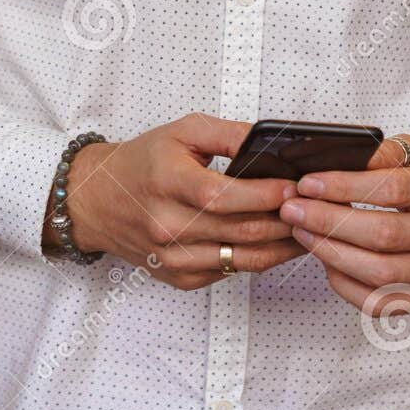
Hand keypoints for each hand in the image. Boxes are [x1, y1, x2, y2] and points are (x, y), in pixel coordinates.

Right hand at [64, 115, 307, 289]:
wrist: (97, 200)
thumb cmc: (141, 163)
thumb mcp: (182, 132)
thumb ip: (228, 134)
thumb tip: (270, 143)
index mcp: (169, 183)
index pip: (226, 196)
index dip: (267, 194)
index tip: (296, 186)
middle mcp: (169, 226)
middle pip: (243, 231)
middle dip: (286, 220)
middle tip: (313, 207)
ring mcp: (174, 257)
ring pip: (243, 259)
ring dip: (282, 246)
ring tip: (306, 228)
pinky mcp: (180, 277)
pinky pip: (229, 272)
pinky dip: (258, 259)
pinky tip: (276, 244)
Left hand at [277, 134, 409, 316]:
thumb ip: (383, 153)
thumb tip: (337, 159)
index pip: (391, 189)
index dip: (344, 186)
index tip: (307, 183)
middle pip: (382, 235)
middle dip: (328, 222)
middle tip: (292, 209)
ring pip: (378, 273)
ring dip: (330, 253)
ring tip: (301, 232)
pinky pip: (379, 302)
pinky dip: (345, 284)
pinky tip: (326, 260)